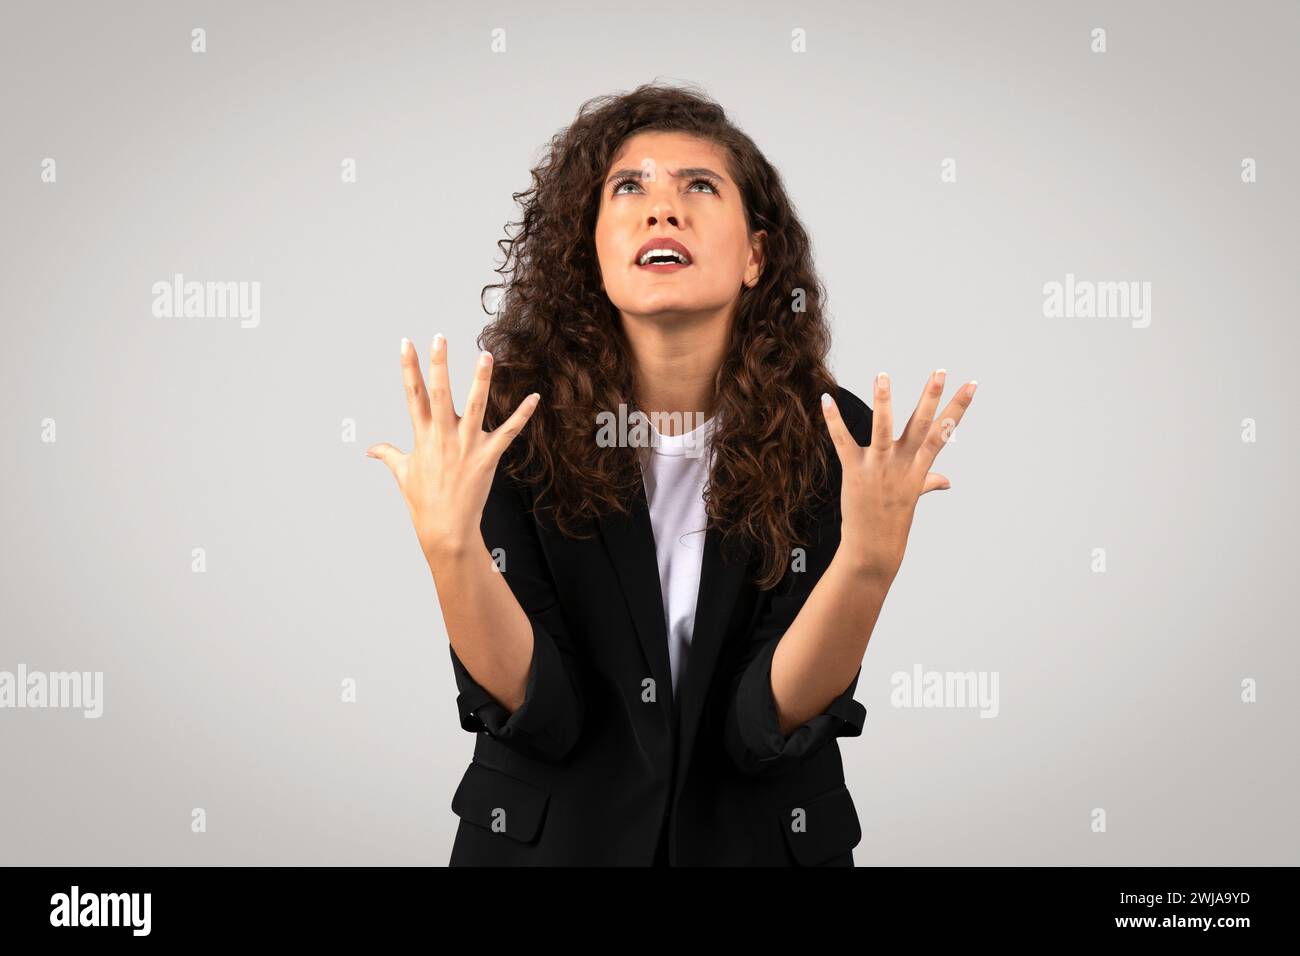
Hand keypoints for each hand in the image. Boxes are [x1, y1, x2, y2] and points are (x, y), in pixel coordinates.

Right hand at [367, 335, 539, 560]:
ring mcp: (466, 446)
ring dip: (481, 380)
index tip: (406, 342)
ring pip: (475, 406)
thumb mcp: (403, 474)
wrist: (446, 530)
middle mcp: (443, 437)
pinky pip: (508, 432)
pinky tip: (533, 396)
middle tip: (440, 337)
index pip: (413, 395)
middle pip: (440, 393)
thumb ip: (388, 454)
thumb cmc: (424, 502)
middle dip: (439, 363)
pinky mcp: (487, 457)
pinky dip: (522, 414)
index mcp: (422, 436)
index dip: (409, 367)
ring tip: (486, 355)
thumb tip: (370, 449)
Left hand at [820, 370, 975, 581]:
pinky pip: (842, 441)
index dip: (958, 407)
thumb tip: (946, 481)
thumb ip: (928, 482)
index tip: (971, 384)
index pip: (944, 431)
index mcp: (919, 466)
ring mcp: (878, 467)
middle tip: (939, 371)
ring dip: (883, 402)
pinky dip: (833, 421)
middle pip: (920, 425)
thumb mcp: (914, 497)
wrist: (874, 546)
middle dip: (931, 397)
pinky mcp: (854, 471)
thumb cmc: (893, 520)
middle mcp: (902, 464)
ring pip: (883, 429)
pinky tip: (826, 399)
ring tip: (883, 376)